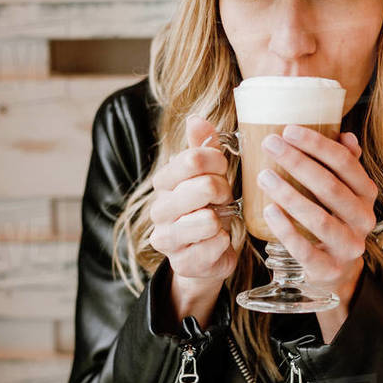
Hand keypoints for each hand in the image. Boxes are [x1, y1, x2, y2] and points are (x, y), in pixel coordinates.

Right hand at [149, 115, 242, 324]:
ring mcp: (167, 239)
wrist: (204, 254)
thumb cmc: (207, 207)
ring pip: (208, 219)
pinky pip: (215, 245)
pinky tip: (217, 242)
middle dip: (223, 192)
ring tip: (218, 221)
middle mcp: (159, 209)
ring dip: (223, 219)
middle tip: (221, 200)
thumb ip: (201, 147)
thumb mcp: (207, 174)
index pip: (193, 158)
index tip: (221, 171)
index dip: (217, 162)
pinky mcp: (182, 263)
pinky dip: (224, 242)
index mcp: (163, 182)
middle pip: (205, 186)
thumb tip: (195, 118)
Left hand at [258, 125, 377, 331]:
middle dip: (298, 163)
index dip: (317, 145)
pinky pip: (305, 250)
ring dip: (289, 194)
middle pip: (330, 187)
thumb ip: (345, 165)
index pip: (345, 163)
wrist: (336, 272)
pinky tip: (269, 211)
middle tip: (270, 145)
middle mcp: (364, 219)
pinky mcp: (329, 269)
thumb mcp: (344, 193)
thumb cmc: (333, 220)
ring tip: (263, 176)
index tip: (288, 130)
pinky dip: (286, 229)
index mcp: (366, 194)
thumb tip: (345, 134)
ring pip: (319, 219)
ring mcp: (348, 247)